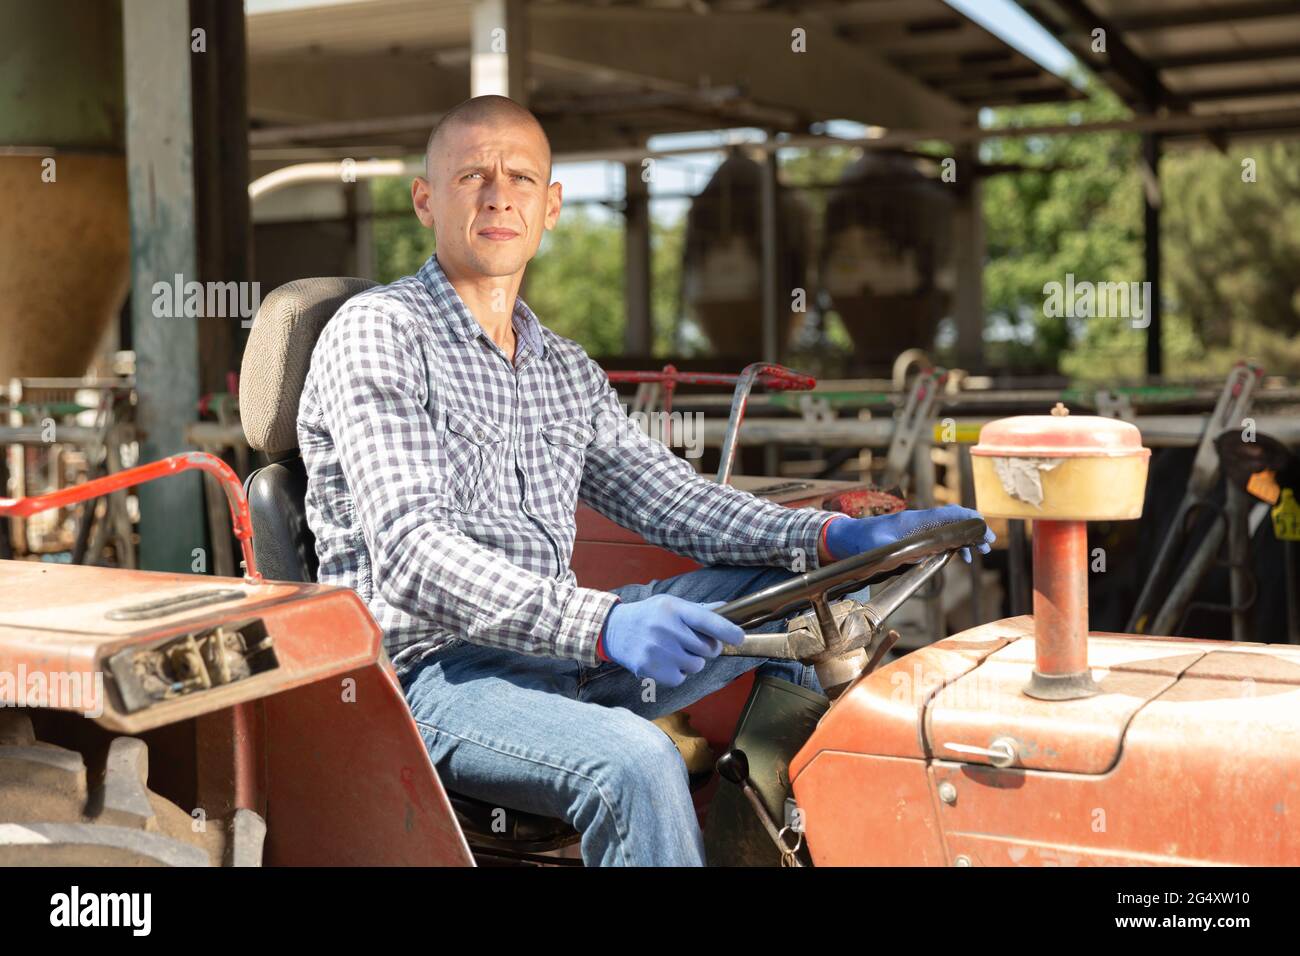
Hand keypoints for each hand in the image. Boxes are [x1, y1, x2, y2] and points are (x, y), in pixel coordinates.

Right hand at [600, 596, 744, 687]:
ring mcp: (658, 650)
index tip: (739, 638)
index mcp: (675, 609)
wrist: (614, 629)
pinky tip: (665, 662)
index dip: (728, 631)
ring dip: (692, 662)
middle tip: (693, 643)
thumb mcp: (670, 604)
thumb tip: (726, 609)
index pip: (708, 621)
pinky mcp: (650, 668)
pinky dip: (678, 674)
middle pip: (708, 648)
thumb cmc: (648, 616)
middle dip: (707, 648)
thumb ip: (698, 610)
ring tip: (676, 652)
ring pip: (696, 665)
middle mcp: (667, 628)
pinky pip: (681, 678)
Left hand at [823, 505, 994, 564]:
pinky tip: (959, 555)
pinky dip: (952, 544)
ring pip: (947, 529)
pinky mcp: (913, 537)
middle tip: (987, 544)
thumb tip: (921, 555)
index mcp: (913, 521)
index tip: (983, 530)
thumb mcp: (877, 548)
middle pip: (952, 520)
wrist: (847, 538)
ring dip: (964, 539)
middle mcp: (917, 521)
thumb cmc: (861, 541)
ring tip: (978, 552)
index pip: (946, 515)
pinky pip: (938, 537)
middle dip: (972, 530)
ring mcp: (916, 528)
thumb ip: (898, 551)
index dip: (968, 520)